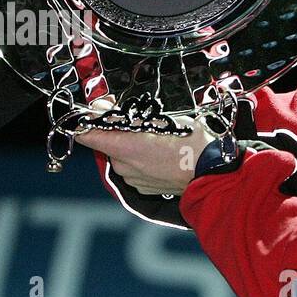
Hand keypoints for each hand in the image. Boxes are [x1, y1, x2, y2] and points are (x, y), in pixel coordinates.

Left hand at [75, 114, 217, 194]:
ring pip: (121, 156)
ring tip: (155, 138)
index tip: (95, 111)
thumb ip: (124, 115)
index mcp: (124, 147)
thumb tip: (100, 108)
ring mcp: (132, 179)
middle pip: (106, 143)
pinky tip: (160, 153)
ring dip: (130, 145)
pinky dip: (141, 160)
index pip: (85, 135)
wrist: (212, 172)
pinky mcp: (141, 188)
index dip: (86, 120)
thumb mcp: (159, 119)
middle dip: (116, 130)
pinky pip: (133, 169)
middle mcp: (122, 166)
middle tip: (137, 119)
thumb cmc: (191, 142)